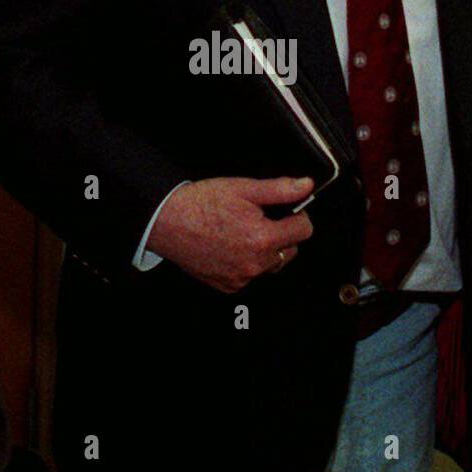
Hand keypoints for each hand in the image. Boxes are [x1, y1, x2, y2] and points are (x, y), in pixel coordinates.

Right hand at [147, 176, 314, 292]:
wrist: (167, 221)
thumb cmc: (200, 204)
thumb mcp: (243, 188)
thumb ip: (280, 189)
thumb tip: (305, 186)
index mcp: (261, 238)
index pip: (304, 230)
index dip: (297, 215)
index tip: (288, 211)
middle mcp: (254, 263)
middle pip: (290, 250)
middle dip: (282, 234)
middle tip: (260, 219)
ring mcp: (241, 277)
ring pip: (271, 264)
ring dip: (266, 250)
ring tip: (243, 232)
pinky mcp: (229, 286)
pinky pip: (250, 275)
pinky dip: (247, 262)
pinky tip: (232, 246)